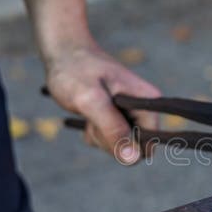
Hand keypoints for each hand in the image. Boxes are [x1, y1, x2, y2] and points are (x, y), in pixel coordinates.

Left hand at [44, 42, 160, 164]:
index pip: (149, 143)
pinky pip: (110, 139)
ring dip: (99, 136)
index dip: (125, 145)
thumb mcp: (91, 100)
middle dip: (109, 140)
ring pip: (120, 146)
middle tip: (92, 118)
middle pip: (134, 148)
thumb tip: (133, 159)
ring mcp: (130, 113)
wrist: (62, 52)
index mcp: (148, 101)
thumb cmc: (76, 70)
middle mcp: (144, 108)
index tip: (104, 127)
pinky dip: (94, 133)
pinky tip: (87, 115)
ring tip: (88, 112)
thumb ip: (113, 129)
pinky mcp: (116, 116)